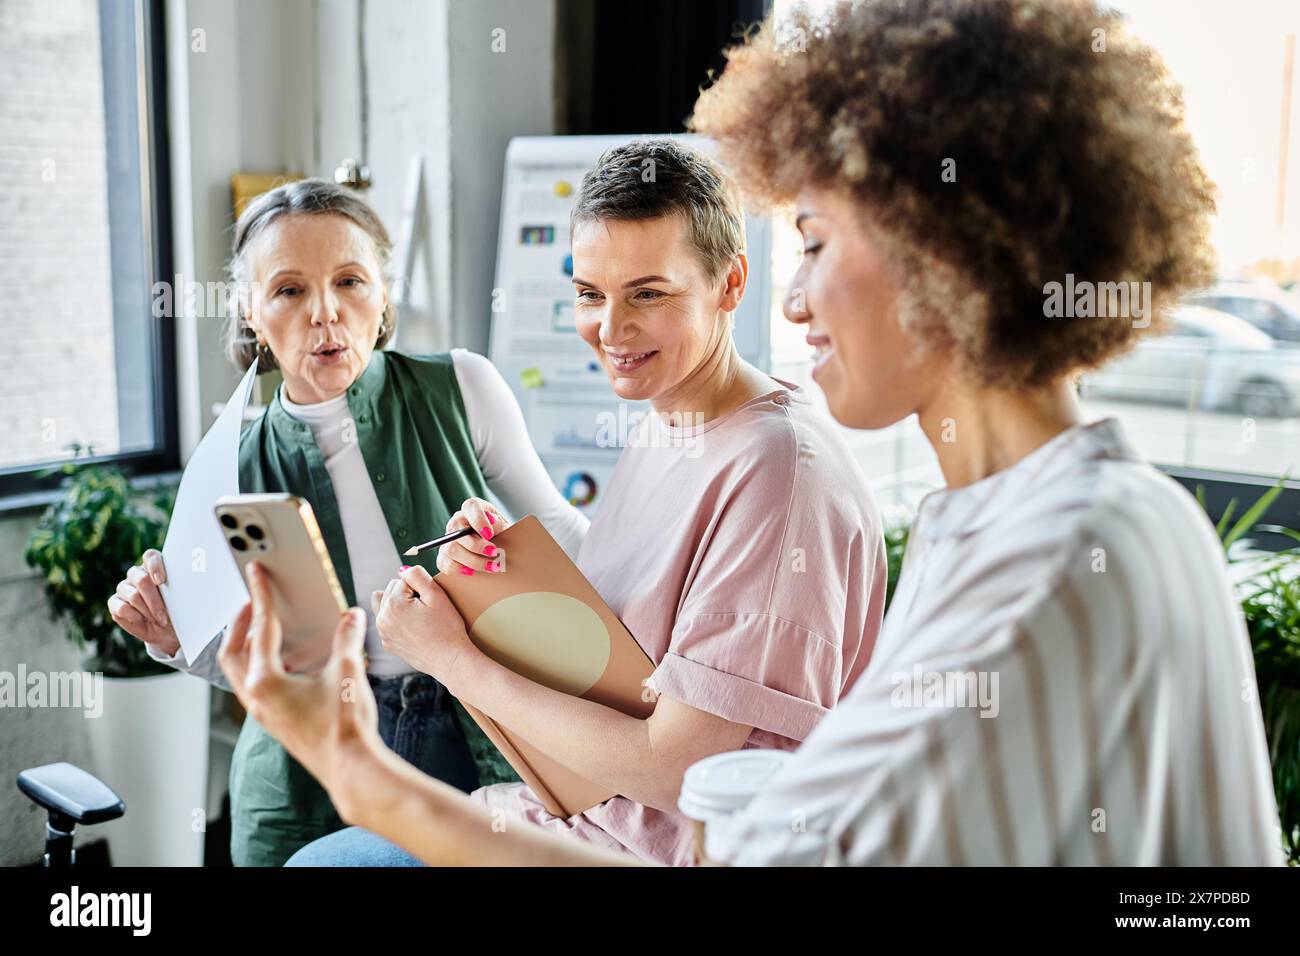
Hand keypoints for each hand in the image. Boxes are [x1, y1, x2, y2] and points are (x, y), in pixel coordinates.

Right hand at [107, 548, 179, 655]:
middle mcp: (137, 574)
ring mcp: (124, 587)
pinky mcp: (115, 602)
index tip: (162, 581)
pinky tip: (141, 619)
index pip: (150, 556)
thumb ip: (182, 586)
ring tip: (158, 620)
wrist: (167, 630)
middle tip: (164, 615)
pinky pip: (120, 607)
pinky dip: (133, 616)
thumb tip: (192, 577)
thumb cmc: (178, 611)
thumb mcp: (184, 599)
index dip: (155, 566)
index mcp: (155, 566)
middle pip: (141, 579)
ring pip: (133, 595)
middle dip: (154, 600)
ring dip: (147, 611)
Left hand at [218, 562, 382, 813]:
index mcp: (266, 680)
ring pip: (240, 671)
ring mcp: (263, 712)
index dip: (262, 596)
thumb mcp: (346, 672)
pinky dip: (260, 665)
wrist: (350, 767)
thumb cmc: (344, 726)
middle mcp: (257, 697)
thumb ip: (346, 639)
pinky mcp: (275, 721)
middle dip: (240, 623)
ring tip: (262, 628)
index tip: (256, 574)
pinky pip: (255, 685)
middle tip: (251, 602)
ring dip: (246, 645)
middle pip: (233, 651)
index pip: (262, 628)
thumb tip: (350, 616)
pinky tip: (283, 662)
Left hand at [374, 565, 478, 689]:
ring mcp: (384, 633)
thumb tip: (404, 570)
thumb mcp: (437, 595)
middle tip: (425, 609)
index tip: (429, 601)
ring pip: (385, 606)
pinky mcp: (389, 644)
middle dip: (406, 594)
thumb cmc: (447, 628)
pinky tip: (414, 628)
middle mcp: (382, 619)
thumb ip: (418, 575)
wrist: (450, 660)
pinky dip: (398, 621)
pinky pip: (388, 623)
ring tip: (417, 616)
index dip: (419, 587)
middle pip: (390, 590)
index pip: (402, 579)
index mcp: (392, 604)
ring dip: (398, 605)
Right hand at [436, 497, 507, 575]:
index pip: (470, 507)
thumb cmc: (503, 536)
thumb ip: (499, 523)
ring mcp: (448, 539)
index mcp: (473, 509)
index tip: (489, 534)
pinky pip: (443, 563)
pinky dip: (457, 569)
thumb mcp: (505, 528)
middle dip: (476, 545)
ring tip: (491, 566)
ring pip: (451, 549)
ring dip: (472, 560)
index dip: (478, 520)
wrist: (499, 552)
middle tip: (494, 553)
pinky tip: (471, 572)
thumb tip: (491, 520)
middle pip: (457, 530)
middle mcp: (457, 522)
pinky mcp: (445, 555)